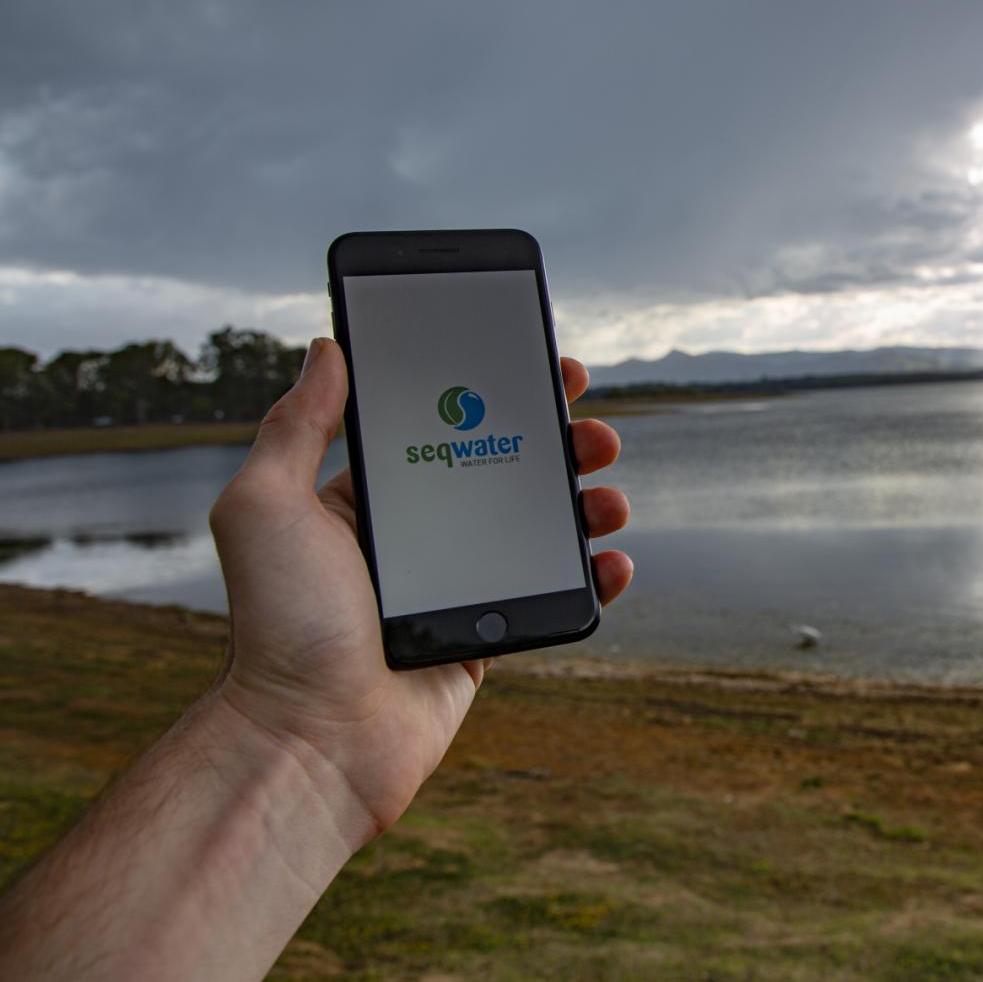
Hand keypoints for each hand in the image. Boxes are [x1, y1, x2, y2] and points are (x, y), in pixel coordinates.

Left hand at [207, 338, 631, 838]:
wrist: (313, 738)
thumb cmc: (279, 623)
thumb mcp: (266, 506)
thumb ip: (296, 426)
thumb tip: (327, 349)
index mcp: (368, 502)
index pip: (444, 430)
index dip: (496, 394)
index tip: (539, 367)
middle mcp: (417, 539)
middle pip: (505, 473)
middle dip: (559, 444)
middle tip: (594, 432)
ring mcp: (457, 588)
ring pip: (538, 531)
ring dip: (586, 504)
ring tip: (609, 496)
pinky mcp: (486, 637)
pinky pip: (551, 598)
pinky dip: (592, 579)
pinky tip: (611, 560)